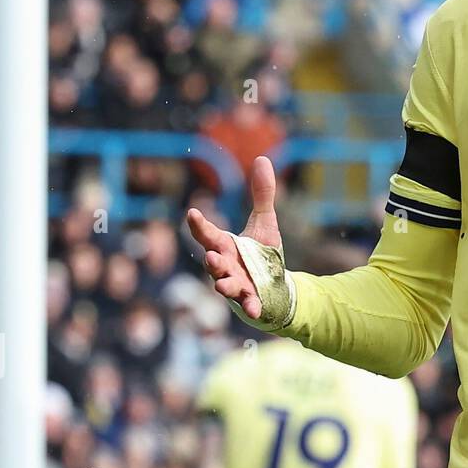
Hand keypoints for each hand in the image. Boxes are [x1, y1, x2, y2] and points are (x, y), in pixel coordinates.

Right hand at [188, 156, 282, 321]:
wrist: (275, 286)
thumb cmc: (262, 255)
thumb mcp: (265, 222)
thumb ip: (262, 194)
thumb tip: (263, 158)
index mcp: (224, 246)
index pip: (207, 234)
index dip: (199, 224)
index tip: (192, 213)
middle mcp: (225, 266)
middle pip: (213, 262)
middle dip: (211, 260)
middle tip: (210, 255)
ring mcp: (236, 285)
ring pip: (225, 285)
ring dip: (224, 285)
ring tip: (223, 284)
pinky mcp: (250, 300)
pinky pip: (248, 305)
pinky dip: (250, 307)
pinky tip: (255, 309)